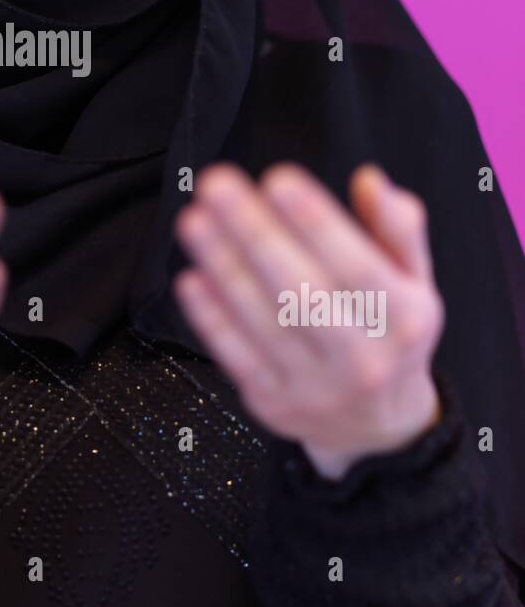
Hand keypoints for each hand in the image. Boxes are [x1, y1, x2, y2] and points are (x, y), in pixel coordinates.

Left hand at [172, 163, 443, 479]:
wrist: (378, 426)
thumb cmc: (390, 334)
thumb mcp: (414, 281)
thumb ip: (398, 227)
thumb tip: (370, 180)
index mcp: (405, 318)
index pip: (357, 266)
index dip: (315, 222)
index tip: (278, 180)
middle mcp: (363, 357)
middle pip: (301, 291)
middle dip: (254, 233)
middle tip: (217, 185)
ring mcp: (317, 387)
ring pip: (263, 321)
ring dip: (222, 266)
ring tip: (196, 220)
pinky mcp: (276, 405)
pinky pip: (237, 356)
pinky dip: (211, 316)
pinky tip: (193, 277)